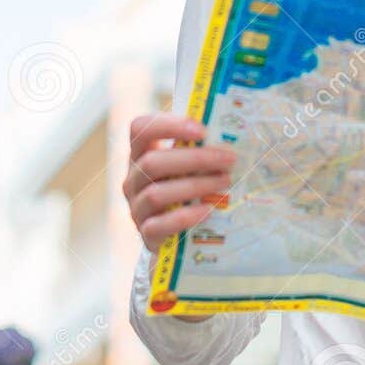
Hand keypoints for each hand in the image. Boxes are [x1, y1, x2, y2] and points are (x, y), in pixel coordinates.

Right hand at [122, 113, 235, 248]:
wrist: (173, 239)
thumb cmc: (185, 193)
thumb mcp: (186, 169)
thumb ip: (198, 152)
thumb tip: (231, 138)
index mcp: (140, 155)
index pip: (140, 129)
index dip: (168, 125)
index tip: (202, 131)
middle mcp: (133, 180)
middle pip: (152, 162)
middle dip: (195, 159)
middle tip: (229, 159)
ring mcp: (136, 208)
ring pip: (157, 193)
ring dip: (195, 186)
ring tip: (225, 182)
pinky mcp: (146, 234)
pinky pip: (161, 224)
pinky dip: (186, 216)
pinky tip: (208, 210)